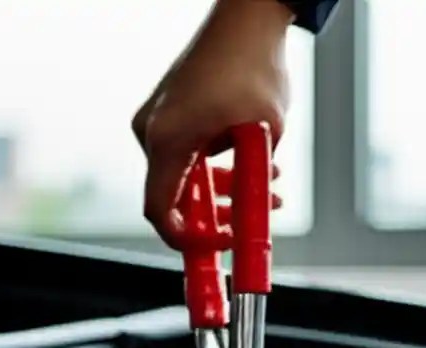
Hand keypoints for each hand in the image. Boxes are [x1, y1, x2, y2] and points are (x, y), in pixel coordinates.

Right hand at [133, 0, 293, 237]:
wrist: (249, 18)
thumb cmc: (254, 68)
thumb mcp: (264, 136)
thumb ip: (252, 185)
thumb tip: (251, 225)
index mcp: (167, 139)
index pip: (161, 211)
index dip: (188, 240)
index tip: (218, 247)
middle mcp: (153, 130)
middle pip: (177, 197)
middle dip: (220, 213)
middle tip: (255, 222)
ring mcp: (158, 119)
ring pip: (188, 176)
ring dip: (228, 188)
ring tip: (272, 184)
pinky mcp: (170, 112)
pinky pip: (189, 153)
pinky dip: (219, 165)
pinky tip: (256, 161)